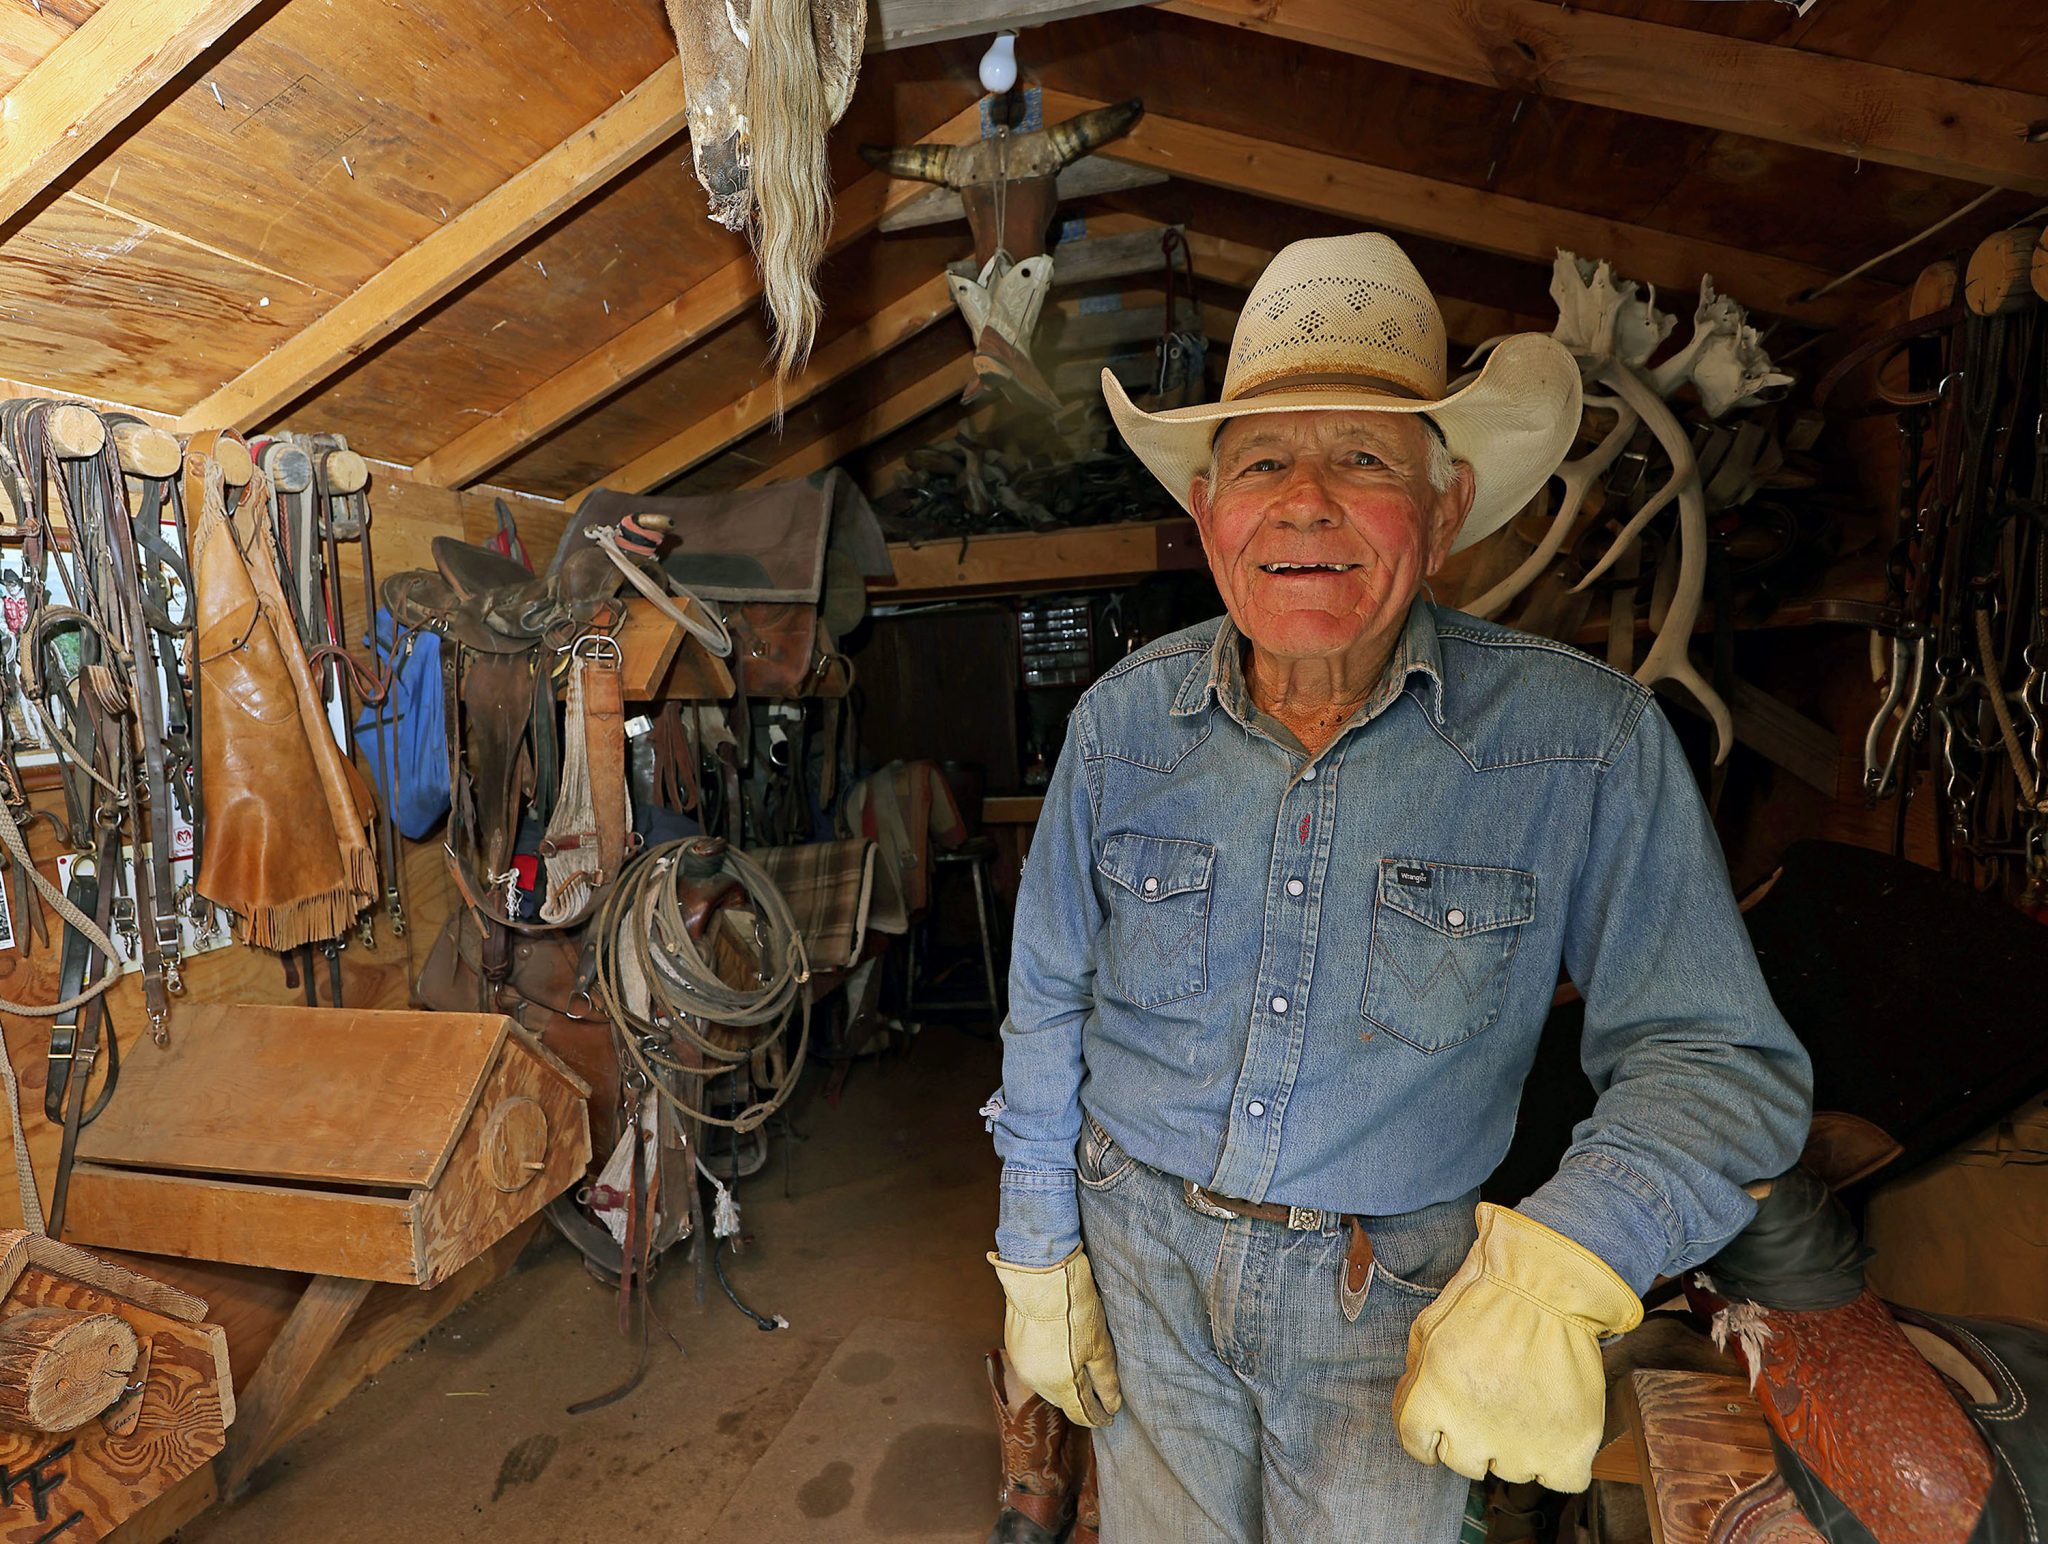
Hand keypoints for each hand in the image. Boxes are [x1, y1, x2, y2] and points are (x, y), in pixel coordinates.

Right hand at [988, 1247, 1120, 1426]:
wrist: (1040, 1275)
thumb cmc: (1075, 1308)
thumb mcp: (1100, 1345)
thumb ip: (1106, 1381)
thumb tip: (1112, 1405)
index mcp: (1061, 1385)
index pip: (1082, 1415)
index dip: (1099, 1417)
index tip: (1110, 1415)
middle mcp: (1037, 1381)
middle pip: (1064, 1400)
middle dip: (1081, 1396)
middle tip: (1099, 1384)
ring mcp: (1022, 1364)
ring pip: (1048, 1382)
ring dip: (1063, 1377)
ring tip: (1078, 1358)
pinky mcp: (1013, 1346)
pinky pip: (1035, 1364)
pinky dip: (1048, 1361)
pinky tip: (1059, 1342)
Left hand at [1393, 1204, 1641, 1491]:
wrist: (1549, 1283)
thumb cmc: (1486, 1298)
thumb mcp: (1428, 1328)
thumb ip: (1415, 1380)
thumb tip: (1416, 1416)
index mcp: (1432, 1401)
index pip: (1418, 1446)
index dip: (1432, 1431)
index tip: (1447, 1419)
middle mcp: (1473, 1433)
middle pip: (1464, 1462)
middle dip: (1473, 1434)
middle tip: (1494, 1397)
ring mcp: (1523, 1447)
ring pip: (1512, 1470)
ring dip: (1517, 1444)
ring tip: (1529, 1397)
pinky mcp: (1570, 1450)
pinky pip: (1560, 1478)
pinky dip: (1561, 1459)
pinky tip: (1557, 1426)